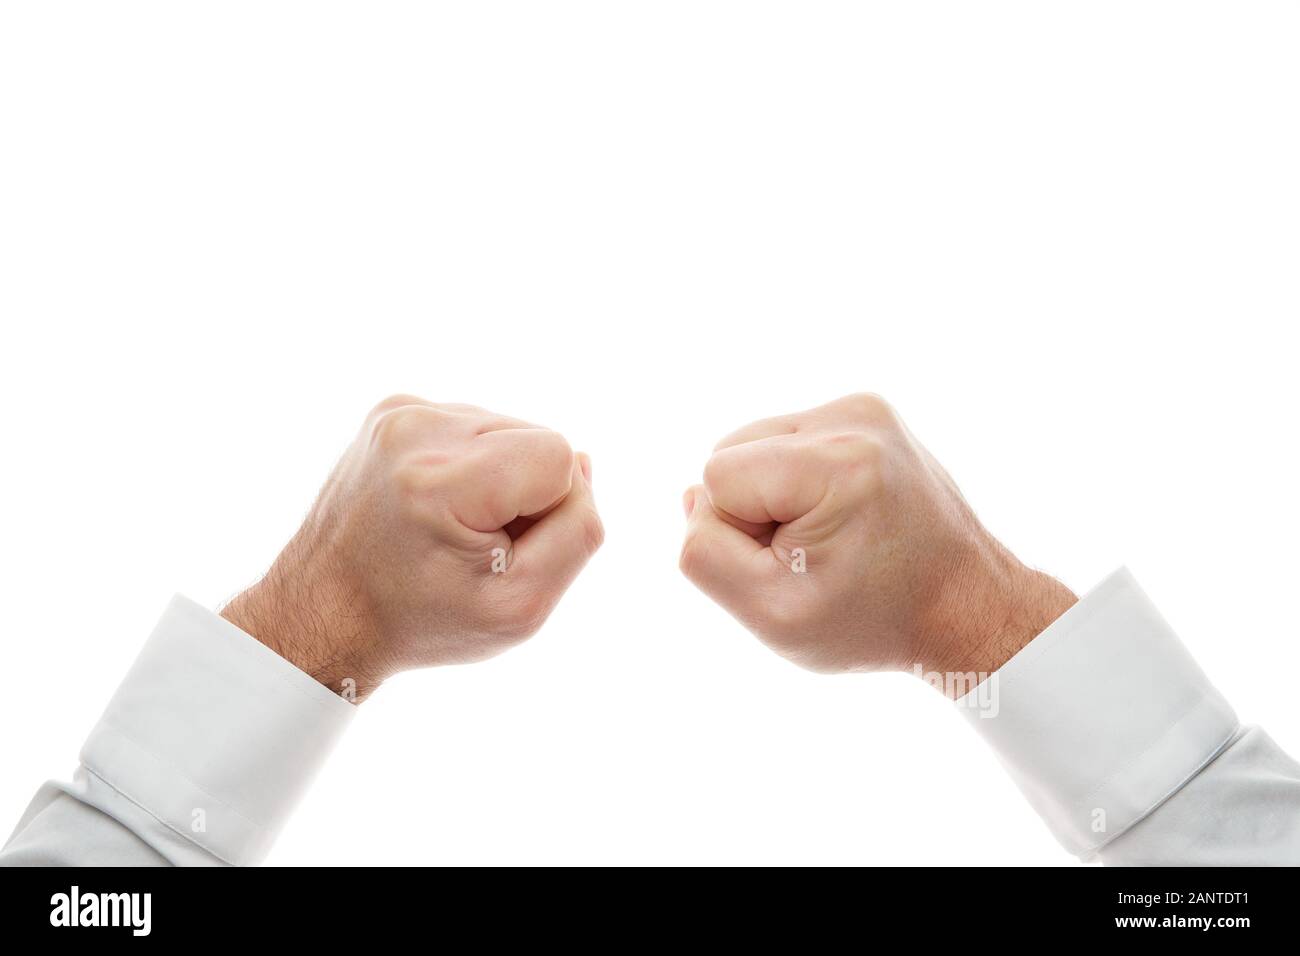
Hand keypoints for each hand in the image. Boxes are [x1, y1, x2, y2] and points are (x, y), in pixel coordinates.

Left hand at [221, 395, 602, 701]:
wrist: (324, 611)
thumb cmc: (424, 620)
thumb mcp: (521, 609)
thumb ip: (578, 534)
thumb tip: (584, 463)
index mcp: (441, 479)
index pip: (560, 456)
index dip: (551, 511)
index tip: (502, 548)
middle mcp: (415, 428)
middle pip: (538, 437)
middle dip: (526, 493)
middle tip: (475, 544)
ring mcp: (399, 412)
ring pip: (510, 430)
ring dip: (500, 479)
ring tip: (451, 527)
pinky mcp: (392, 409)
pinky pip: (475, 426)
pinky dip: (472, 466)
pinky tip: (437, 505)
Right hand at [678, 393, 1074, 691]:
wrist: (966, 606)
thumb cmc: (872, 621)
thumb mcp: (771, 615)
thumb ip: (704, 556)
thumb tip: (692, 496)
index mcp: (836, 460)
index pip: (716, 477)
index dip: (739, 534)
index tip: (798, 564)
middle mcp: (855, 415)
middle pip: (731, 451)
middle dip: (753, 509)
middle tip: (814, 555)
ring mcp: (866, 407)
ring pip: (753, 444)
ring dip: (772, 496)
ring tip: (829, 536)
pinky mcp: (870, 411)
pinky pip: (786, 440)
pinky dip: (796, 481)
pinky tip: (839, 514)